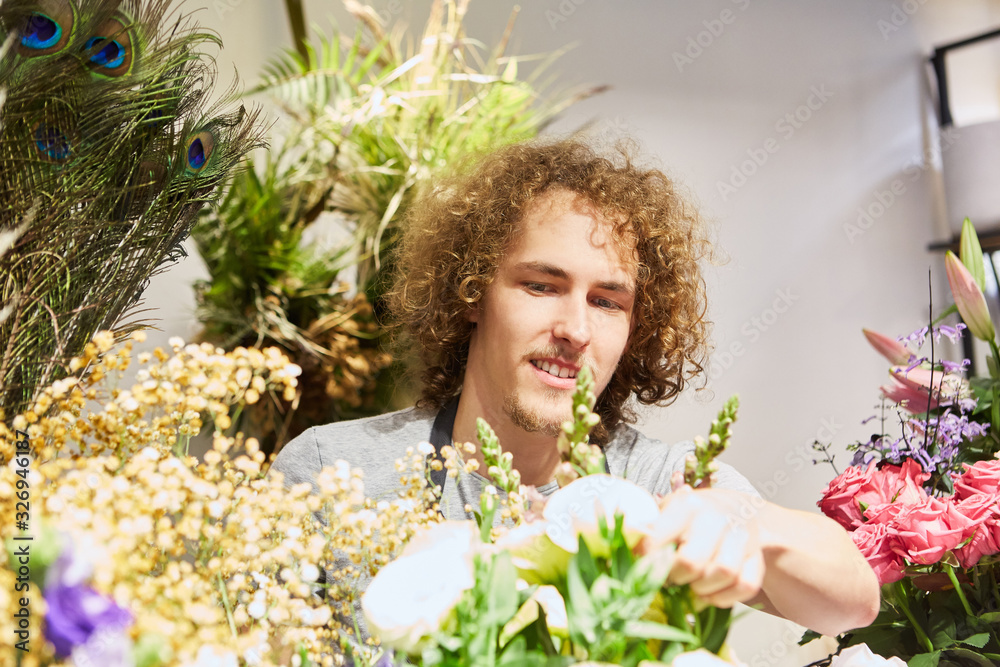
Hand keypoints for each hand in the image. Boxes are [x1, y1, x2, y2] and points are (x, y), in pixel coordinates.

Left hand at [638, 486, 763, 607]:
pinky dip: (726, 597)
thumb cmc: (695, 517)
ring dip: (702, 589)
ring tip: (691, 586)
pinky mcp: (756, 557)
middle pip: (691, 562)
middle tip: (669, 578)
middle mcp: (717, 518)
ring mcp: (741, 537)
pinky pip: (745, 586)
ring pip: (723, 574)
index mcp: (688, 505)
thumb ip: (647, 528)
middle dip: (675, 578)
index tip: (637, 568)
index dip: (644, 560)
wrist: (740, 511)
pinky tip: (711, 593)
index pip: (658, 538)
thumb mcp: (669, 511)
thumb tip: (617, 544)